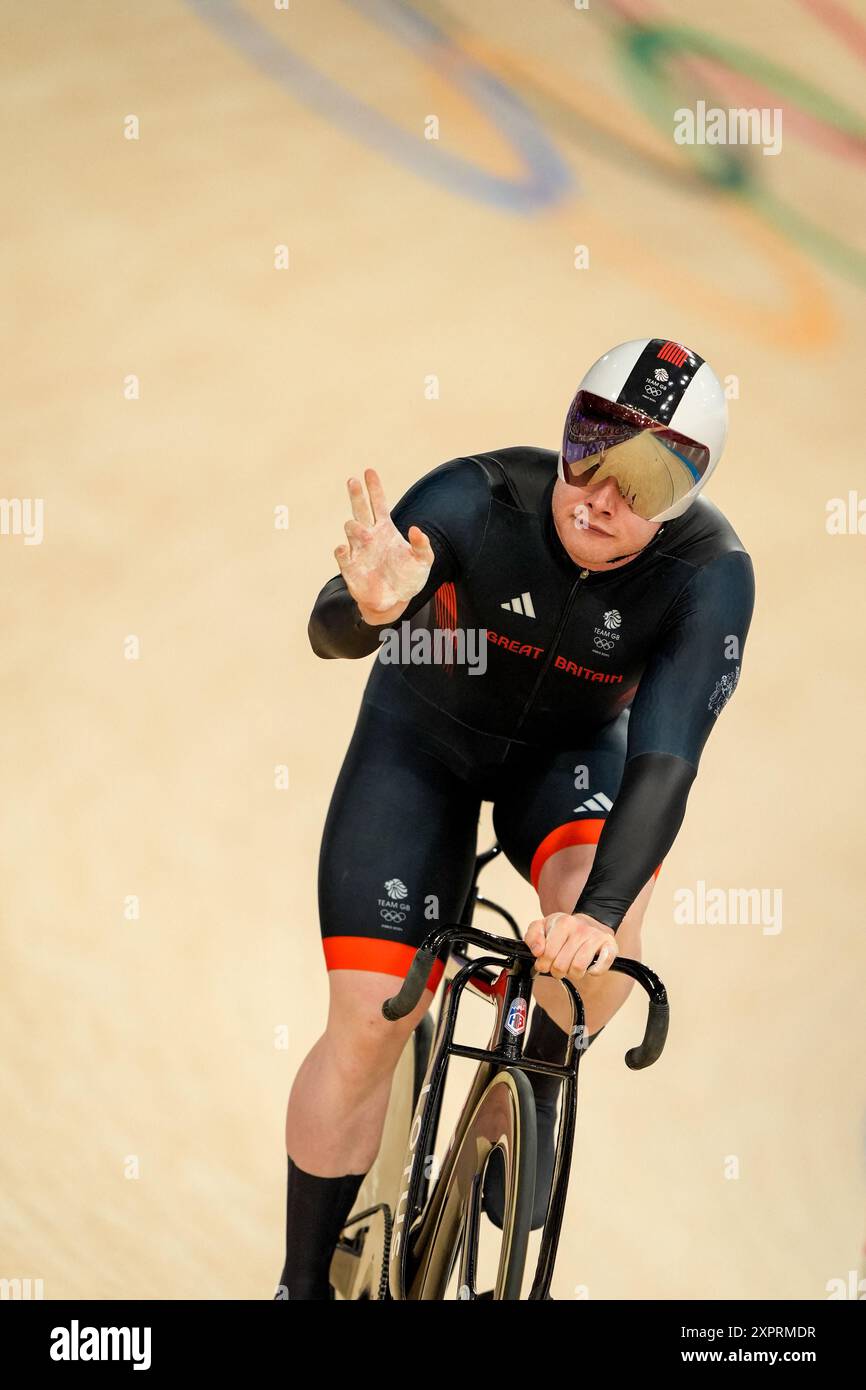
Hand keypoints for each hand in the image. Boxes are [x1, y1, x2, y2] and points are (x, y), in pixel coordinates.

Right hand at [334, 468, 434, 624]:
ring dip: (354, 526)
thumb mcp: (423, 561)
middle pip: (360, 509)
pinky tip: (344, 548)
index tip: (369, 471)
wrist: (394, 601)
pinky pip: (341, 555)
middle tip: (352, 480)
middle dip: (356, 494)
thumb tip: (415, 529)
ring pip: (350, 528)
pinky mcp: (350, 567)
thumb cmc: (409, 578)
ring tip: (361, 532)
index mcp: (386, 530)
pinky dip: (341, 550)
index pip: (378, 504)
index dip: (374, 488)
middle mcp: (369, 536)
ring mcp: (358, 550)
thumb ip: (423, 545)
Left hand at [525, 911, 617, 981]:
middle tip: (558, 966)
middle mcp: (580, 929)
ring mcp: (596, 937)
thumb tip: (538, 951)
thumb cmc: (563, 930)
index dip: (543, 964)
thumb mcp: (543, 927)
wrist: (589, 923)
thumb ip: (532, 937)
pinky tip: (589, 967)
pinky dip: (593, 972)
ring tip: (571, 967)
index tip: (545, 963)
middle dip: (557, 971)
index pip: (547, 954)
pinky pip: (600, 968)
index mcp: (563, 922)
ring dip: (573, 974)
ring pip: (578, 968)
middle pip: (562, 965)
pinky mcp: (610, 947)